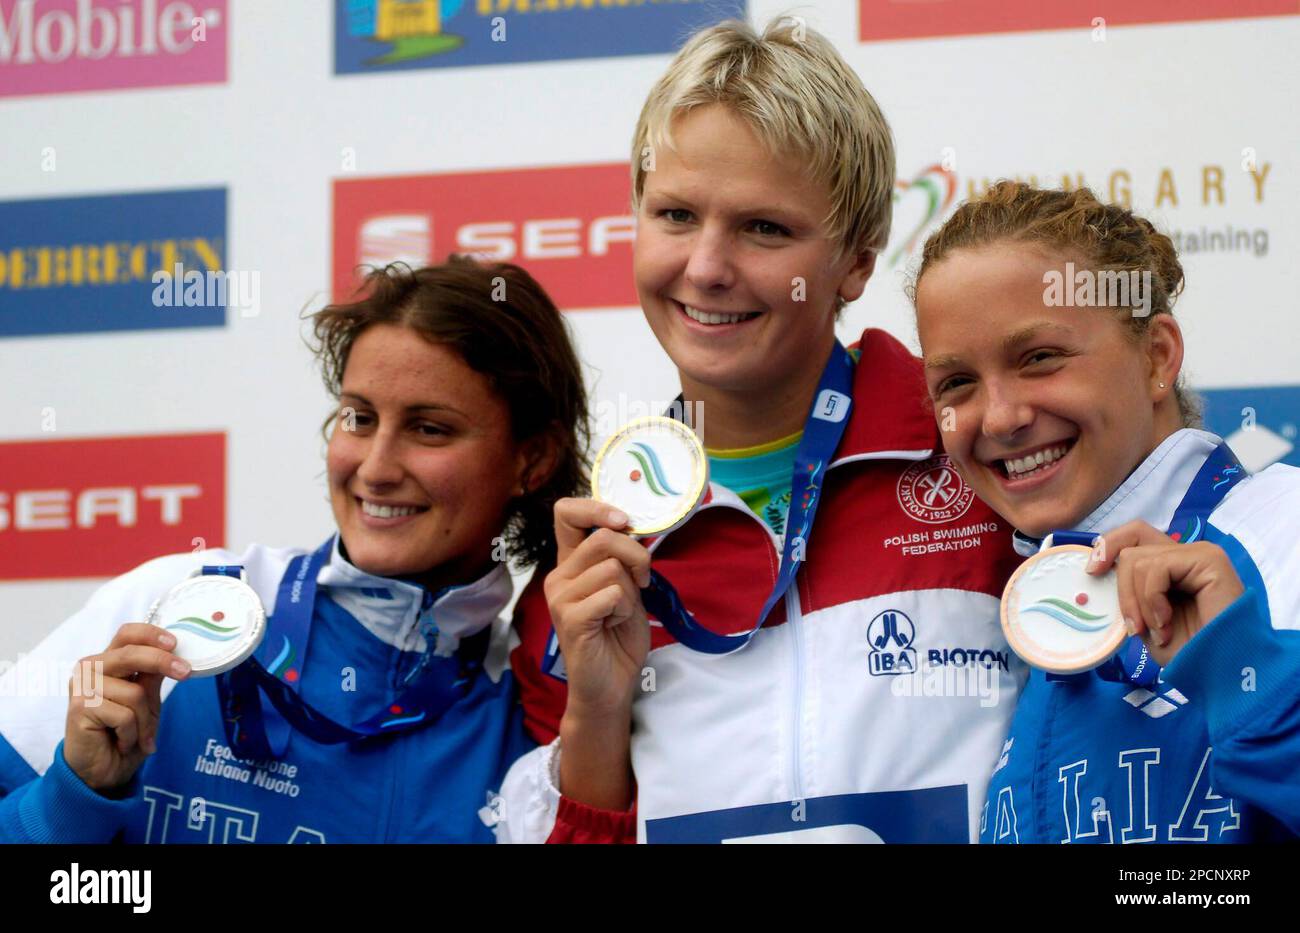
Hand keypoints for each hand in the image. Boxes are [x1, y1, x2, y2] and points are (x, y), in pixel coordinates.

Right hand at [64, 623, 190, 792]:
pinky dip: (133, 733)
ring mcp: (82, 687)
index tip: (175, 643)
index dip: (151, 634)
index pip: (127, 633)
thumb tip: (172, 651)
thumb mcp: (147, 701)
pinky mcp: (79, 708)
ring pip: (134, 692)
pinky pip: (125, 715)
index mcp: (108, 661)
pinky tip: (122, 742)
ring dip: (145, 720)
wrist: (104, 771)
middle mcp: (91, 669)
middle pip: (131, 653)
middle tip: (185, 672)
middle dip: (162, 662)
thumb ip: (152, 676)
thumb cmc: (125, 733)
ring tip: (136, 735)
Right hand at [543, 498, 651, 720]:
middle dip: (637, 557)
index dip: (596, 507)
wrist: (611, 686)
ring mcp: (560, 598)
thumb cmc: (618, 638)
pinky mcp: (570, 619)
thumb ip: (623, 560)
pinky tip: (612, 627)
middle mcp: (559, 576)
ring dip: (630, 593)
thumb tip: (634, 528)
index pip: (566, 513)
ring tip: (618, 615)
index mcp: (570, 564)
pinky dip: (624, 610)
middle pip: (604, 538)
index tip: (624, 521)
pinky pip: (612, 594)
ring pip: (612, 568)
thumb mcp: (627, 589)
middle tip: (642, 584)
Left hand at [1086, 520, 1244, 666]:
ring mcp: (1199, 554)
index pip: (1135, 534)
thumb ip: (1129, 591)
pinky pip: (1157, 568)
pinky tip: (1167, 623)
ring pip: (1138, 560)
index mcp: (1172, 566)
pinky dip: (1152, 600)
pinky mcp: (1209, 559)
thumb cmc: (1186, 650)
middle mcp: (1186, 554)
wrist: (1217, 670)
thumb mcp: (1144, 618)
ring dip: (1139, 603)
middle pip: (1131, 547)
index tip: (1092, 571)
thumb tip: (1097, 569)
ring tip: (1159, 631)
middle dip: (1123, 590)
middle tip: (1135, 626)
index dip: (1109, 545)